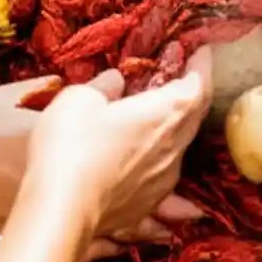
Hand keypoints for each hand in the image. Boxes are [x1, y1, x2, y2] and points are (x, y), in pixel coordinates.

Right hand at [25, 47, 212, 241]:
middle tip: (186, 78)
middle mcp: (174, 148)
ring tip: (167, 118)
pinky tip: (177, 192)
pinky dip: (171, 172)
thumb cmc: (69, 146)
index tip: (200, 52)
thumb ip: (103, 86)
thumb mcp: (79, 98)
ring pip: (181, 149)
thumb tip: (115, 81)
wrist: (60, 210)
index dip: (202, 67)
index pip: (198, 85)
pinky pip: (169, 186)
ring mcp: (164, 181)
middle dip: (193, 94)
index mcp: (165, 114)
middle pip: (194, 116)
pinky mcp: (148, 205)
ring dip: (179, 130)